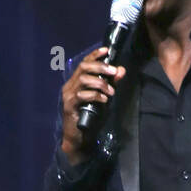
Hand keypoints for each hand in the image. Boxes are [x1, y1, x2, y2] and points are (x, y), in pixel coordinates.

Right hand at [59, 48, 126, 163]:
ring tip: (111, 91)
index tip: (106, 50)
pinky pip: (82, 95)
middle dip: (100, 66)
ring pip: (83, 80)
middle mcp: (70, 86)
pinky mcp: (69, 106)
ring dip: (100, 83)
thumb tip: (121, 70)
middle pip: (83, 68)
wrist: (79, 139)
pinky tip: (104, 100)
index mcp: (76, 82)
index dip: (94, 55)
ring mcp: (68, 95)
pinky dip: (95, 96)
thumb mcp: (103, 99)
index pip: (84, 63)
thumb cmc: (90, 119)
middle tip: (114, 71)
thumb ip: (110, 84)